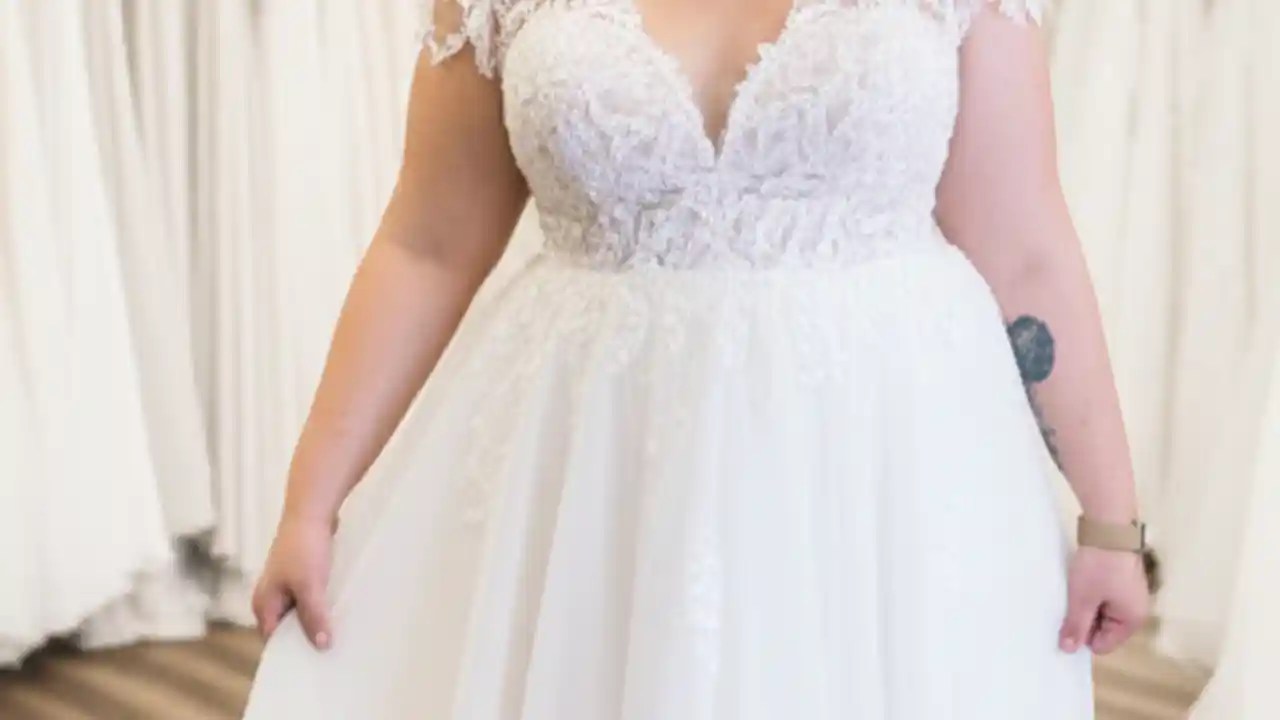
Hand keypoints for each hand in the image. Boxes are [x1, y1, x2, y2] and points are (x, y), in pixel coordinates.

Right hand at [252, 514, 335, 649]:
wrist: (312, 510)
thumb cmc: (304, 546)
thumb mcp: (310, 586)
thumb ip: (314, 617)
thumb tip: (322, 645)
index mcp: (264, 604)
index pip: (274, 641)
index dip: (292, 653)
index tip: (314, 664)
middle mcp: (271, 597)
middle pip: (288, 628)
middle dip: (308, 637)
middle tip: (332, 650)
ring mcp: (285, 585)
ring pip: (302, 612)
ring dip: (318, 619)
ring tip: (339, 632)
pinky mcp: (301, 575)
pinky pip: (311, 598)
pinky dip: (323, 604)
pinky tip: (340, 609)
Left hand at [1058, 546, 1149, 654]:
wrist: (1109, 527)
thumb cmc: (1099, 567)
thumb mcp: (1083, 598)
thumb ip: (1076, 626)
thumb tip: (1068, 651)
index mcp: (1131, 620)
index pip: (1103, 645)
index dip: (1083, 636)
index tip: (1068, 621)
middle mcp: (1135, 610)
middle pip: (1103, 630)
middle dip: (1084, 620)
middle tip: (1068, 604)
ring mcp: (1129, 594)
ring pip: (1101, 612)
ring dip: (1085, 606)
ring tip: (1073, 592)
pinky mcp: (1121, 580)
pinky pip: (1103, 597)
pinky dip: (1090, 593)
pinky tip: (1079, 582)